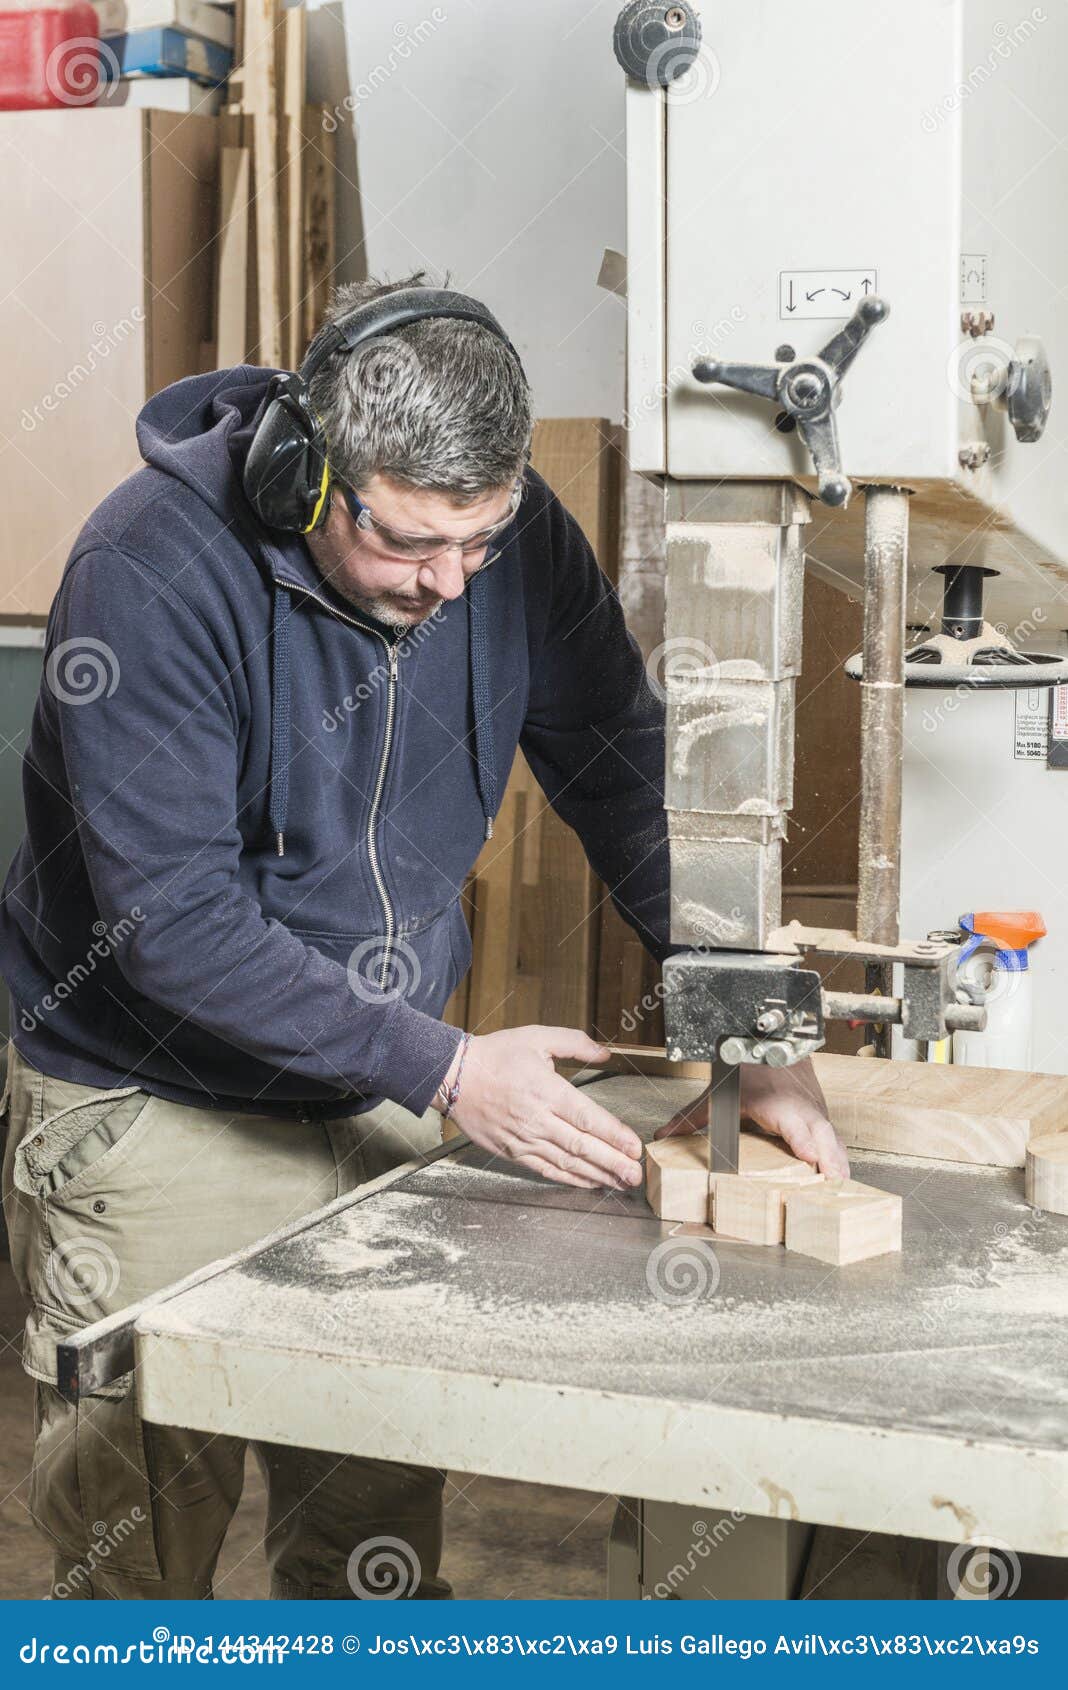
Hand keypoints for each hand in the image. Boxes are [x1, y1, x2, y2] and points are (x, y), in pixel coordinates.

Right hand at [439, 1026, 643, 1189]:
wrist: (453, 1076)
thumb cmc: (495, 1055)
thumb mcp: (537, 1037)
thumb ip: (575, 1043)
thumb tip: (605, 1053)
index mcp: (546, 1090)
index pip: (587, 1118)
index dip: (613, 1135)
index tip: (634, 1147)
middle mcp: (536, 1119)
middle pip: (581, 1146)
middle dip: (613, 1162)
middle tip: (636, 1174)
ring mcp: (523, 1139)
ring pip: (566, 1162)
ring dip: (597, 1175)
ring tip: (620, 1182)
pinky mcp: (512, 1152)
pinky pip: (545, 1169)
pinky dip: (570, 1178)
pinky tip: (589, 1182)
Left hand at [654, 1057, 849, 1177]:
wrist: (772, 1042)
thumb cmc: (749, 1067)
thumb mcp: (718, 1093)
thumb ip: (691, 1116)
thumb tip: (662, 1135)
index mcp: (775, 1102)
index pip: (794, 1122)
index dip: (803, 1140)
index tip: (809, 1157)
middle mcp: (799, 1107)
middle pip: (821, 1134)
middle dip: (828, 1159)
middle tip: (833, 1184)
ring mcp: (813, 1111)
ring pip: (832, 1136)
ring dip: (837, 1161)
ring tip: (841, 1186)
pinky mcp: (820, 1115)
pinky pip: (833, 1137)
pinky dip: (838, 1155)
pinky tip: (840, 1176)